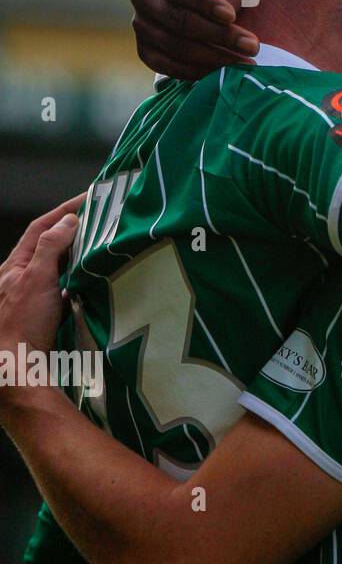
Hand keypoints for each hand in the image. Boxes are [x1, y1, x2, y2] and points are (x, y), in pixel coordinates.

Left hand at [0, 198, 82, 389]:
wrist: (17, 366)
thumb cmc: (22, 322)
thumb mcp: (36, 278)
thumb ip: (51, 247)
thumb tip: (69, 221)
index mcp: (15, 265)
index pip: (41, 227)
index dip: (64, 210)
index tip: (89, 197)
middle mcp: (22, 277)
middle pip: (50, 244)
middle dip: (74, 228)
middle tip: (101, 218)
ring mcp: (34, 295)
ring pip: (59, 266)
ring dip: (78, 253)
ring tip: (102, 243)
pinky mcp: (45, 312)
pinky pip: (66, 286)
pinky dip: (81, 278)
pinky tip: (94, 279)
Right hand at [129, 0, 258, 78]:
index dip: (204, 3)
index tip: (231, 16)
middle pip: (181, 21)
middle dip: (220, 36)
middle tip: (252, 46)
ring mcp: (140, 24)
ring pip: (175, 46)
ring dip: (214, 58)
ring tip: (245, 62)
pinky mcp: (144, 49)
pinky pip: (165, 66)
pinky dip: (194, 72)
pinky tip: (222, 73)